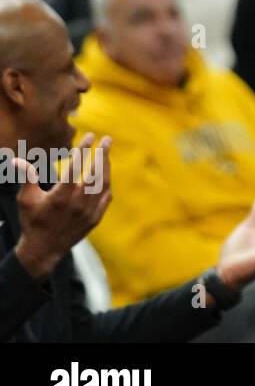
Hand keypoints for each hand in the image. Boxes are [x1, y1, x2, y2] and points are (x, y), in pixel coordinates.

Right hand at [12, 134, 112, 282]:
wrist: (44, 249)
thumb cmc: (33, 221)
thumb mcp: (26, 200)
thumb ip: (26, 178)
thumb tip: (16, 159)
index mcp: (60, 196)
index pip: (75, 167)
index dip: (83, 150)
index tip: (90, 136)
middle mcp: (77, 203)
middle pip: (95, 173)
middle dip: (102, 154)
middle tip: (107, 139)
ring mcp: (88, 211)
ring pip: (103, 184)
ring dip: (106, 167)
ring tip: (106, 153)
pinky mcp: (95, 218)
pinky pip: (106, 197)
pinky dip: (107, 184)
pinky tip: (106, 175)